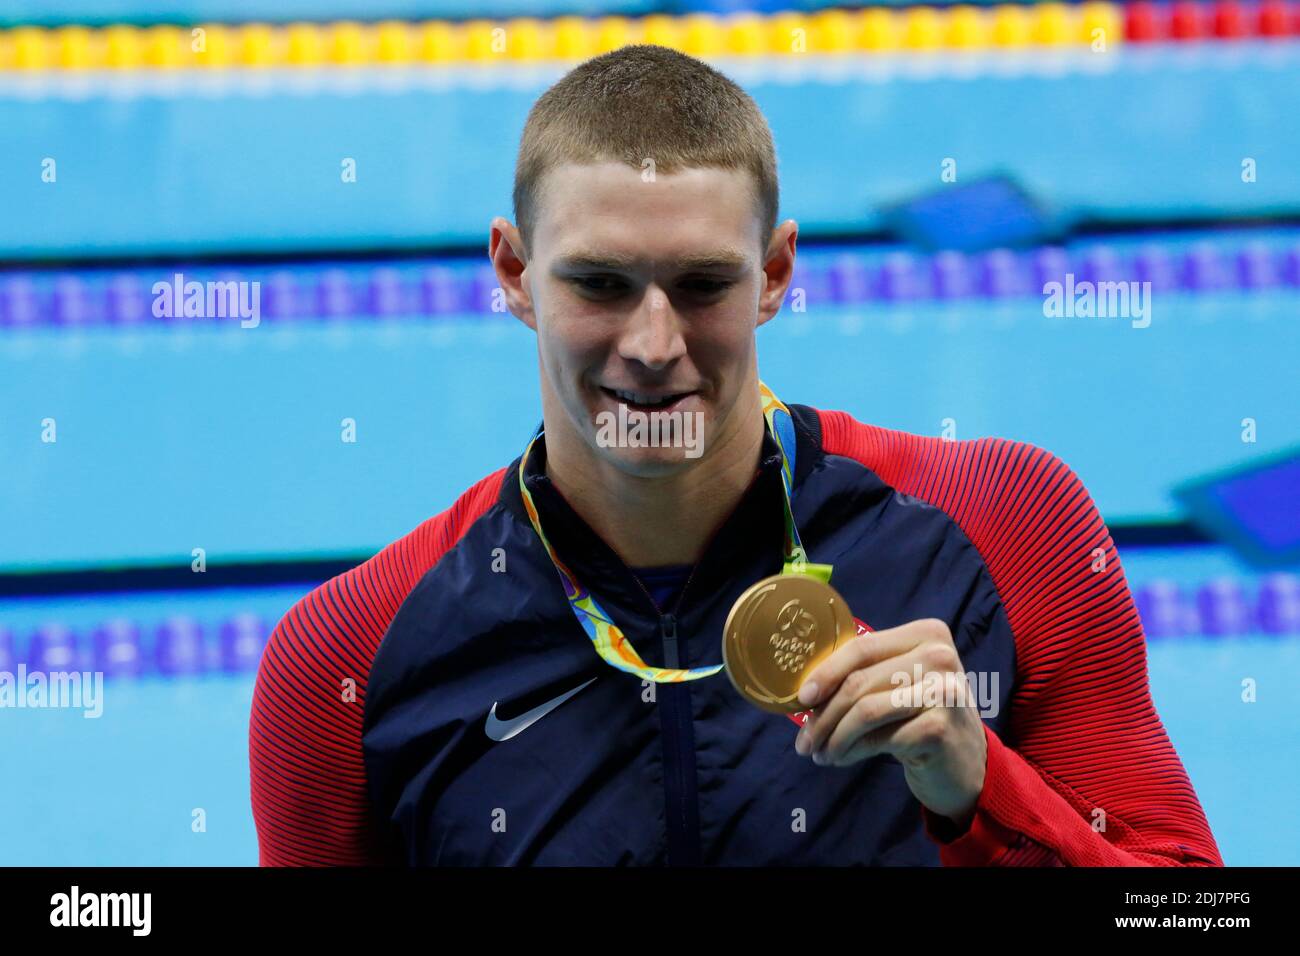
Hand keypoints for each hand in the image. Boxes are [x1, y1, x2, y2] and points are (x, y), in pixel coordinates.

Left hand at [792, 618, 987, 826]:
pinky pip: (879, 738)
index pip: (862, 647)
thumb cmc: (922, 716)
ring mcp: (943, 691)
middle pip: (859, 682)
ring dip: (834, 736)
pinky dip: (852, 751)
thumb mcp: (899, 683)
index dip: (826, 672)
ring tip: (819, 752)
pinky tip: (842, 759)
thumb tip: (806, 689)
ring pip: (865, 711)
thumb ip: (865, 673)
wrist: (966, 762)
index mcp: (927, 633)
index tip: (802, 697)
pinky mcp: (940, 728)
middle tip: (804, 740)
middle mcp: (939, 656)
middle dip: (823, 714)